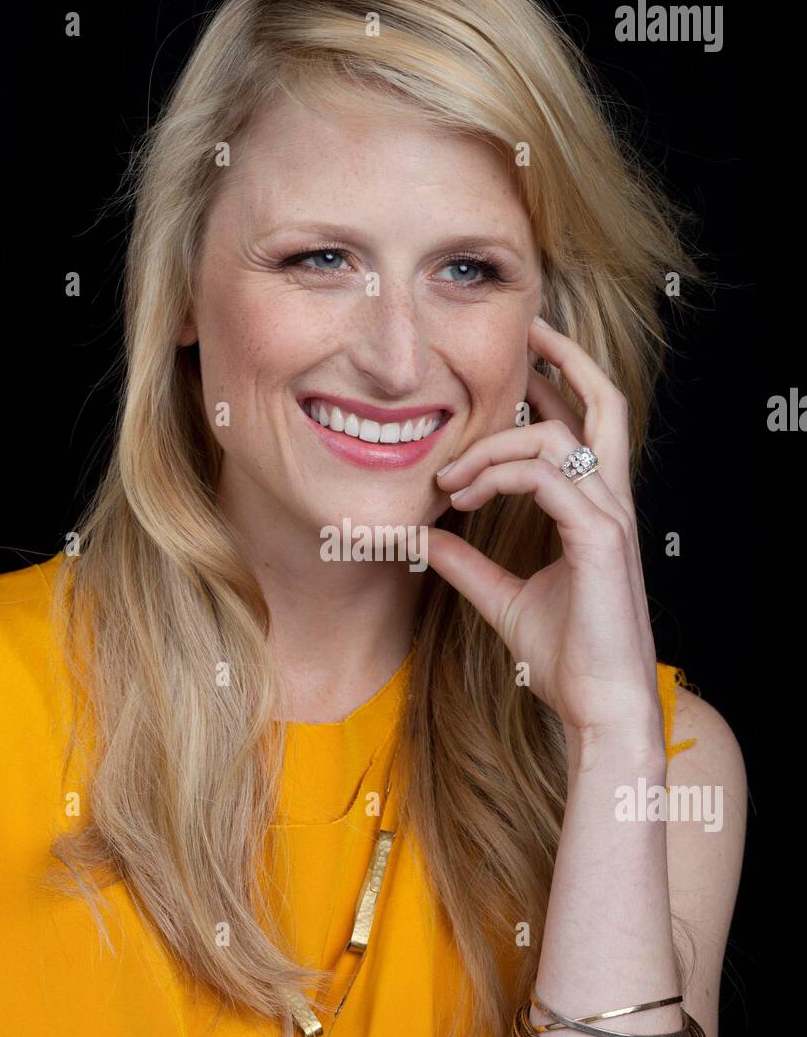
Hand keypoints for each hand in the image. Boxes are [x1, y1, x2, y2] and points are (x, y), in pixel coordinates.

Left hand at [425, 317, 663, 744]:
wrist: (598, 707)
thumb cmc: (568, 659)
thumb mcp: (504, 600)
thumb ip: (469, 565)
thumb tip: (426, 537)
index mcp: (596, 509)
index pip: (583, 426)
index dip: (552, 388)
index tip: (504, 377)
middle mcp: (610, 501)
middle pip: (604, 400)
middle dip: (564, 356)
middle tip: (522, 329)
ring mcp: (610, 514)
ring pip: (554, 437)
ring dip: (490, 447)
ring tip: (448, 478)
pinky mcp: (600, 535)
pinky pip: (545, 475)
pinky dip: (499, 474)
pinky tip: (464, 496)